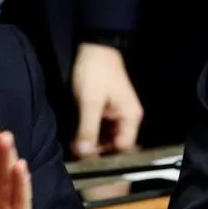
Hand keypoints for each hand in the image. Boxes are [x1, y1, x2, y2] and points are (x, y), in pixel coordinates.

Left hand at [71, 43, 143, 158]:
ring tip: (76, 148)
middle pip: (115, 145)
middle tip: (78, 156)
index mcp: (131, 117)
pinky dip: (91, 134)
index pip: (123, 148)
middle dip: (98, 152)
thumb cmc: (95, 73)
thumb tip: (83, 154)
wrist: (94, 47)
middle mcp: (127, 119)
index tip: (88, 161)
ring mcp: (117, 115)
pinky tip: (78, 138)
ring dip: (92, 143)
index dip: (107, 156)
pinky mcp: (106, 111)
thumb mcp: (90, 102)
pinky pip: (101, 129)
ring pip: (107, 138)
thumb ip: (88, 129)